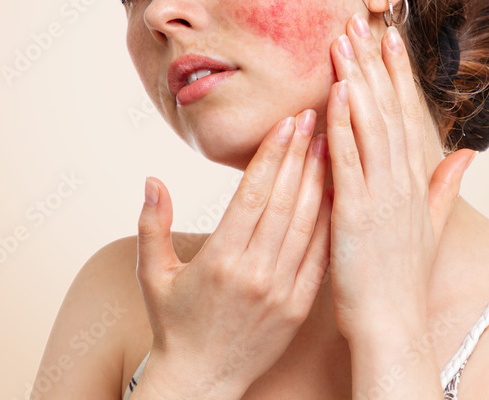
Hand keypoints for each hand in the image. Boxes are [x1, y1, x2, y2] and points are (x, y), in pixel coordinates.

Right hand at [134, 110, 332, 398]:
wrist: (200, 382)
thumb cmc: (172, 323)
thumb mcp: (151, 273)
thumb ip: (151, 224)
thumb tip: (152, 179)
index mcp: (219, 260)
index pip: (253, 194)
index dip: (273, 154)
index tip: (287, 121)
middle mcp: (254, 273)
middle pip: (285, 201)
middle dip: (301, 154)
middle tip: (314, 116)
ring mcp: (281, 291)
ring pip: (308, 225)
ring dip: (321, 180)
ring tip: (331, 143)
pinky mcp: (299, 307)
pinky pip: (320, 256)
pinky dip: (331, 222)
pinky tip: (338, 192)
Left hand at [325, 12, 476, 342]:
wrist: (393, 323)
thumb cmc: (403, 277)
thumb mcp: (432, 225)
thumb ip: (446, 185)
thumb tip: (467, 154)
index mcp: (415, 181)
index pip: (406, 113)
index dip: (397, 73)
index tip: (389, 36)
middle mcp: (402, 180)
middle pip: (388, 108)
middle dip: (374, 62)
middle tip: (361, 20)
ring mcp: (381, 193)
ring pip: (370, 123)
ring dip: (357, 78)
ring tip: (346, 39)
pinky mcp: (356, 211)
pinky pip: (349, 158)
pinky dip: (344, 123)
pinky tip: (338, 90)